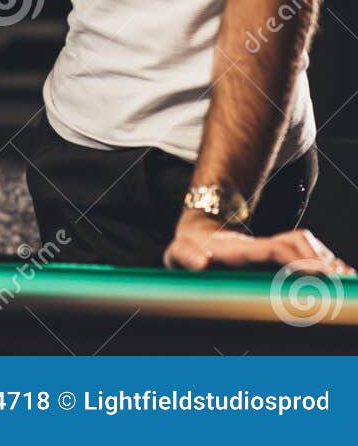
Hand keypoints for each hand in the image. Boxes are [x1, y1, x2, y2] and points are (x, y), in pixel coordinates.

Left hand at [163, 210, 353, 273]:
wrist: (197, 235)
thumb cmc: (187, 250)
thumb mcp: (177, 253)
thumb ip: (187, 258)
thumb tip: (203, 263)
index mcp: (239, 250)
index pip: (275, 249)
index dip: (296, 259)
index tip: (316, 273)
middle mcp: (260, 246)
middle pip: (298, 244)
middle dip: (321, 261)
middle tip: (341, 283)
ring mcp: (270, 250)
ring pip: (306, 247)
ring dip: (327, 262)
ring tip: (346, 282)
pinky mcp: (277, 257)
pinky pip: (307, 255)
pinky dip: (326, 265)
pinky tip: (342, 278)